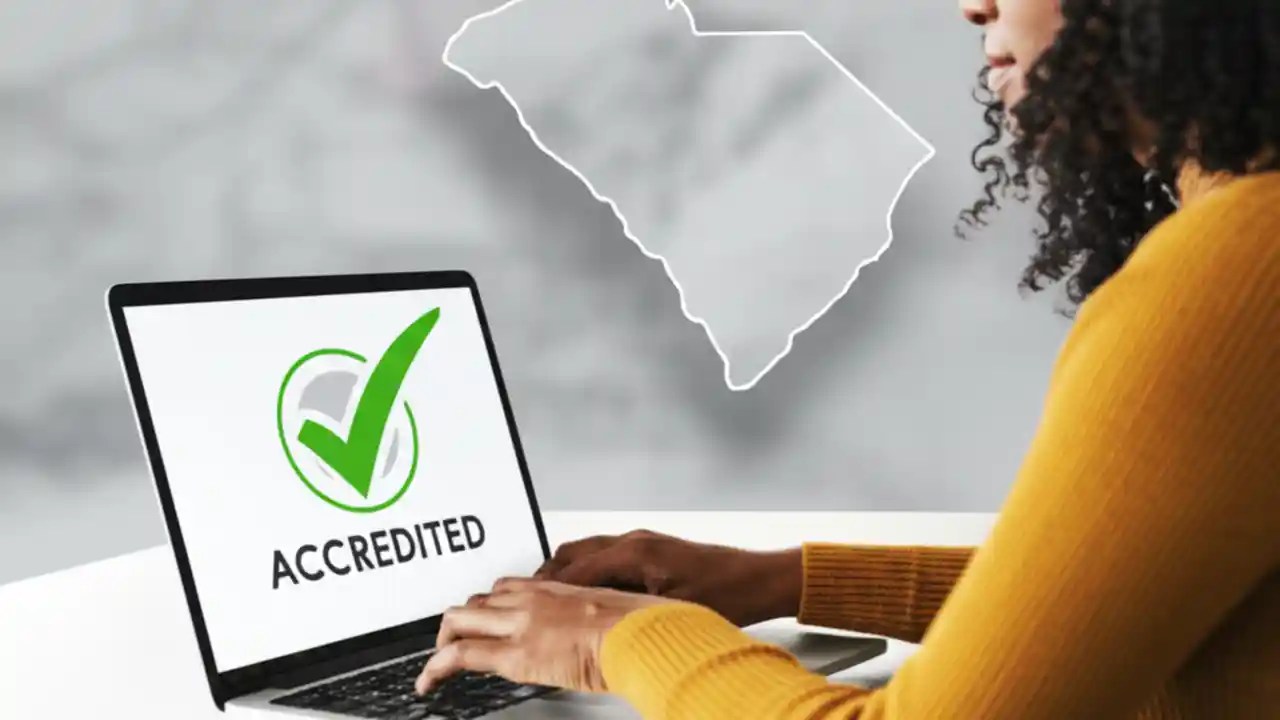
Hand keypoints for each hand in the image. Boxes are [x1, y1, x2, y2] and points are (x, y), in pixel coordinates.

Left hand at [415, 578, 674, 694]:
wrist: (643, 636)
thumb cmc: (642, 628)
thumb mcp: (616, 615)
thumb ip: (597, 620)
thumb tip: (602, 635)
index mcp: (557, 588)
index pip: (506, 588)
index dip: (489, 606)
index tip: (485, 620)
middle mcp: (532, 599)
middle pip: (477, 601)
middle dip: (461, 622)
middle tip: (454, 642)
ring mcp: (520, 624)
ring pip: (460, 620)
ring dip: (445, 641)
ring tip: (438, 664)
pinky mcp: (515, 654)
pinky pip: (460, 656)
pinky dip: (435, 669)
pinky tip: (428, 684)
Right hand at [536, 529, 800, 626]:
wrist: (758, 579)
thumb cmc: (728, 593)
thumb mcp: (671, 612)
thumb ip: (627, 612)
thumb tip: (593, 623)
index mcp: (635, 552)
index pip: (575, 570)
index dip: (547, 589)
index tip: (524, 602)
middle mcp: (634, 541)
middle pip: (572, 554)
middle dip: (547, 577)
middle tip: (526, 600)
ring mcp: (641, 543)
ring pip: (586, 553)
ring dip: (566, 573)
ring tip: (549, 599)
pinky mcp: (650, 551)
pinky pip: (605, 557)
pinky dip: (586, 573)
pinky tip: (587, 596)